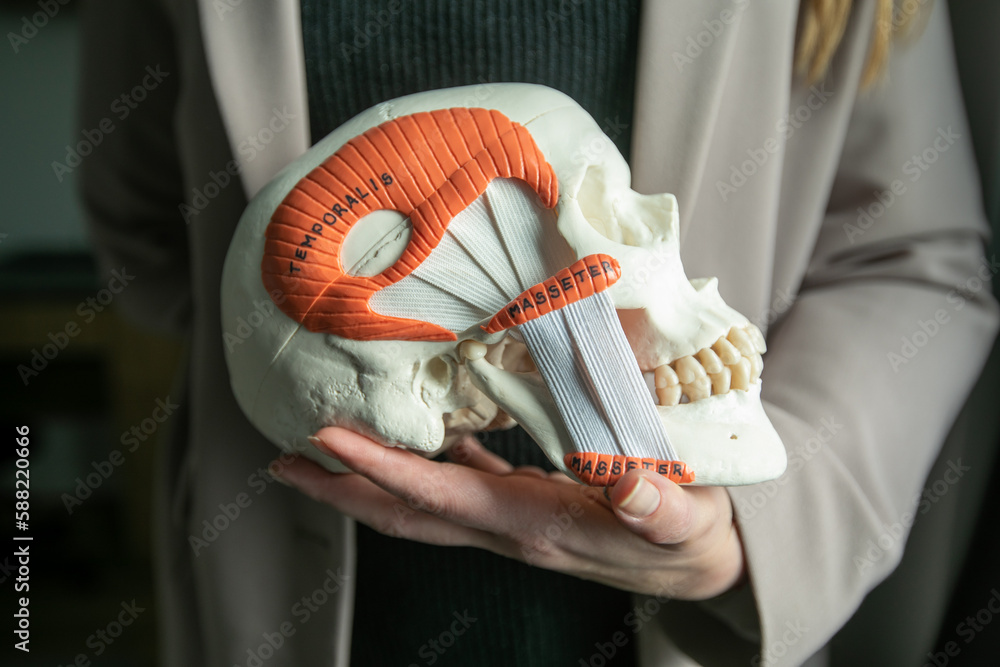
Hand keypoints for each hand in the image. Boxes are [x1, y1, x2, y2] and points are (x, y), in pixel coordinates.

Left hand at [273, 427, 745, 600]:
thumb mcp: (683, 522)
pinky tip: (422, 432)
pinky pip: (462, 481)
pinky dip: (429, 460)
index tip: (324, 436)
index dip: (378, 467)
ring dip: (371, 476)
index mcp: (532, 526)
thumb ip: (654, 506)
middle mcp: (506, 529)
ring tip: (326, 446)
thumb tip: (622, 484)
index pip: (437, 496)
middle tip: (284, 461)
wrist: (701, 566)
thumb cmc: (690, 538)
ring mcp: (510, 520)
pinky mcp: (526, 504)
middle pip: (405, 512)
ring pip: (423, 499)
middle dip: (342, 489)